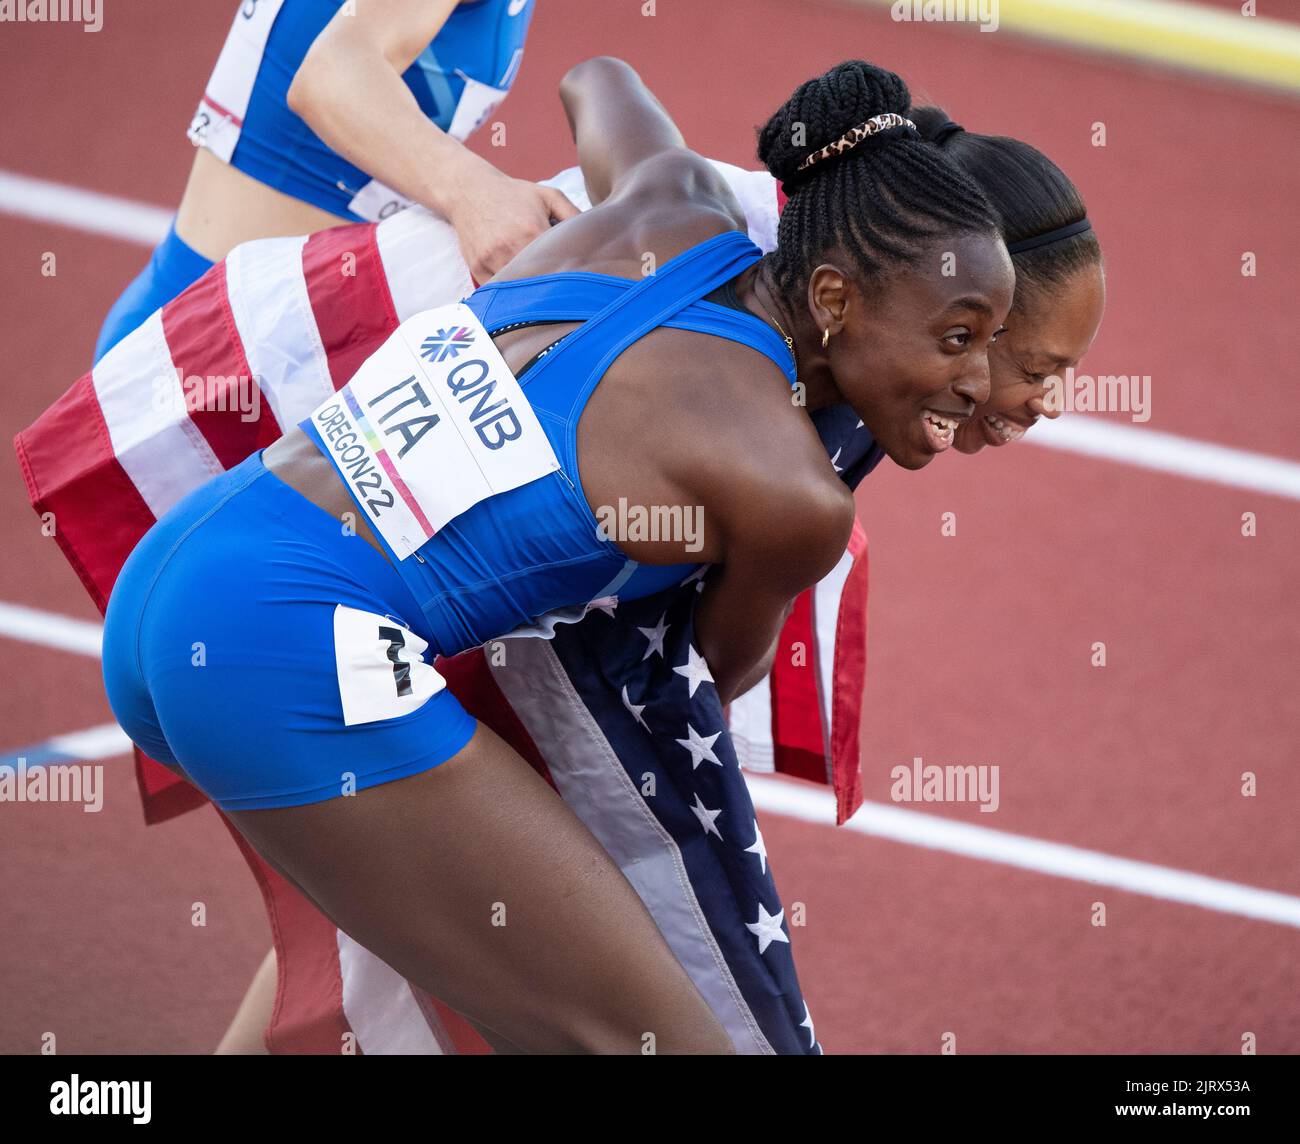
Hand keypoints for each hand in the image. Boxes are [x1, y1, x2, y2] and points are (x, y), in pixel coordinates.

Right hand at [446, 168, 579, 282]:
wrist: (469, 190)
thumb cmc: (514, 194)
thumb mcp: (548, 196)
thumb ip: (573, 215)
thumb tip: (598, 238)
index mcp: (532, 230)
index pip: (558, 264)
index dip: (570, 275)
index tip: (580, 283)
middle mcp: (510, 247)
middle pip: (538, 281)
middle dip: (552, 288)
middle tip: (566, 295)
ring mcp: (491, 260)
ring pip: (517, 289)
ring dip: (530, 293)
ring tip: (544, 293)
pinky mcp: (478, 268)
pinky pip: (498, 290)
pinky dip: (509, 292)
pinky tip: (520, 288)